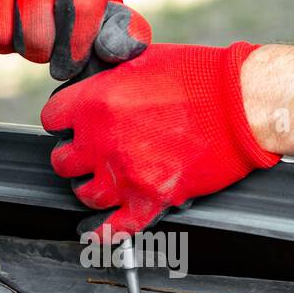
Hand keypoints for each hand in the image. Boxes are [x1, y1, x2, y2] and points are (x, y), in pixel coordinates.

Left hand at [44, 42, 279, 235]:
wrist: (240, 103)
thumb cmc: (201, 76)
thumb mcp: (143, 60)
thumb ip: (111, 76)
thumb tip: (100, 81)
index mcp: (96, 101)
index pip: (53, 119)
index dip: (64, 122)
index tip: (71, 126)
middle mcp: (102, 141)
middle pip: (64, 161)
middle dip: (74, 158)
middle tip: (87, 155)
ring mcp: (125, 174)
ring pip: (86, 194)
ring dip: (91, 189)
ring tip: (101, 183)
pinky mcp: (151, 199)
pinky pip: (116, 228)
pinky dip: (103, 232)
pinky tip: (96, 231)